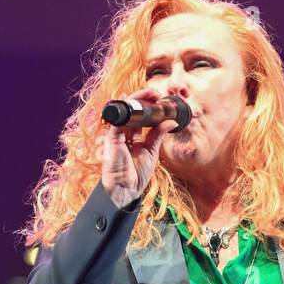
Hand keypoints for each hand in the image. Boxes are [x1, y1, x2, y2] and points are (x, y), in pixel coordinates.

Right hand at [101, 87, 179, 207]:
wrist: (127, 190)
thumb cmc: (136, 174)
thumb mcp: (151, 151)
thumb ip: (158, 135)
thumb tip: (171, 121)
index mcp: (132, 136)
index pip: (139, 115)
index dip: (147, 105)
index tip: (159, 99)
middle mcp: (123, 133)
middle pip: (131, 109)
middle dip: (142, 97)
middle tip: (155, 93)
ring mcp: (116, 134)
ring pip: (124, 110)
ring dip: (136, 99)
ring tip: (149, 95)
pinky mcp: (112, 138)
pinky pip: (118, 120)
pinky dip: (127, 110)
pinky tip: (137, 105)